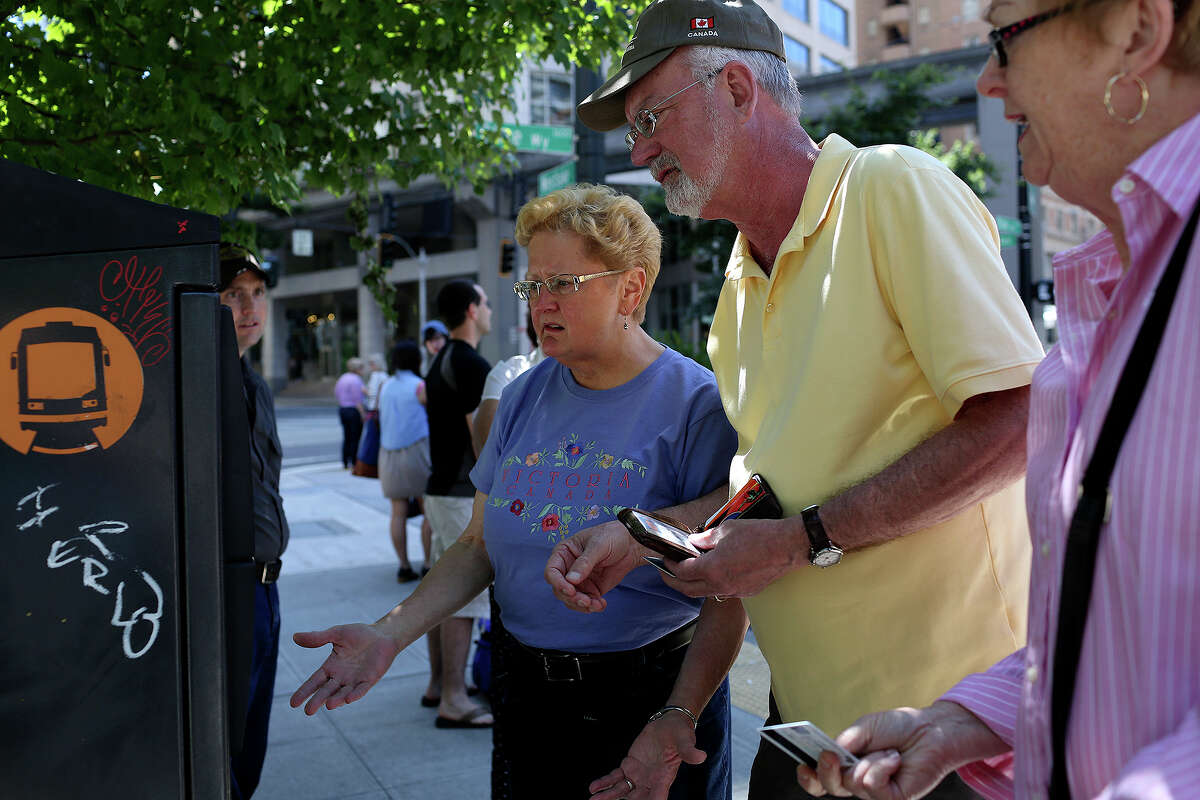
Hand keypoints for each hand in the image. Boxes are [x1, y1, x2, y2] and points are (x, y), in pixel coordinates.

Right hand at [289, 623, 401, 714]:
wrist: (384, 634)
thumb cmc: (359, 634)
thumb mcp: (336, 634)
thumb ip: (317, 637)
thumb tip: (294, 637)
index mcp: (331, 667)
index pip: (314, 681)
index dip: (304, 691)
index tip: (293, 703)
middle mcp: (341, 677)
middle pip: (326, 691)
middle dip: (317, 700)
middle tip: (308, 711)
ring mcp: (355, 680)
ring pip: (343, 693)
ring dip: (337, 699)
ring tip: (329, 705)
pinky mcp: (369, 679)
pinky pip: (361, 689)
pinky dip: (355, 694)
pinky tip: (349, 699)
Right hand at [544, 520, 643, 612]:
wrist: (631, 544)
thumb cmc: (612, 536)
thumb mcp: (598, 545)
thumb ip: (584, 563)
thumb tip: (571, 580)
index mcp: (563, 553)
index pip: (552, 571)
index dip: (558, 583)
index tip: (570, 590)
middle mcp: (568, 568)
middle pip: (559, 589)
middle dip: (571, 598)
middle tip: (585, 601)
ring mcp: (579, 581)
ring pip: (571, 599)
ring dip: (581, 605)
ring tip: (596, 604)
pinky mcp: (591, 589)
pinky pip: (586, 603)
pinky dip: (592, 607)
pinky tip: (601, 604)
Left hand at [588, 713, 705, 798]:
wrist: (669, 723)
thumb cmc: (680, 733)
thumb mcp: (685, 740)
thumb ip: (689, 750)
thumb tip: (700, 756)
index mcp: (663, 778)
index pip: (656, 798)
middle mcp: (650, 781)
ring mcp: (638, 775)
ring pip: (621, 791)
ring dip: (608, 796)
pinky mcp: (629, 765)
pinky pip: (615, 777)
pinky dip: (605, 782)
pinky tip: (594, 787)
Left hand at [663, 517, 805, 597]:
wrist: (787, 546)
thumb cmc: (759, 535)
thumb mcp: (726, 530)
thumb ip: (705, 539)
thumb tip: (694, 543)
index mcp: (712, 569)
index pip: (682, 573)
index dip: (671, 566)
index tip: (666, 559)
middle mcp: (720, 585)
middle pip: (688, 590)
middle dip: (673, 582)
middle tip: (666, 573)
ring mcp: (734, 591)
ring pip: (705, 592)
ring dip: (693, 584)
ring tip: (689, 572)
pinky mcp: (746, 592)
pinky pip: (723, 591)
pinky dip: (713, 584)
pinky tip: (714, 572)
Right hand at [794, 702, 1007, 799]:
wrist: (930, 731)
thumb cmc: (897, 727)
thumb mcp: (863, 728)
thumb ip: (843, 743)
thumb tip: (828, 754)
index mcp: (846, 763)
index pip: (820, 779)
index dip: (808, 777)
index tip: (802, 766)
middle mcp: (858, 780)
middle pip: (831, 787)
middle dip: (827, 772)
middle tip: (830, 756)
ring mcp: (875, 791)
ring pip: (854, 783)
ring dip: (869, 760)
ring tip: (887, 750)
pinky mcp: (892, 798)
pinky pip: (874, 786)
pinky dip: (882, 766)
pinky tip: (894, 759)